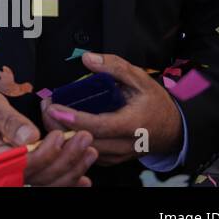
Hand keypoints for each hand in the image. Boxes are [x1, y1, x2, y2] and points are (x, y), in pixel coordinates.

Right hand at [0, 86, 94, 185]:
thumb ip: (8, 120)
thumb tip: (30, 136)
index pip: (23, 164)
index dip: (45, 154)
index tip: (60, 136)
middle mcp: (2, 171)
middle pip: (40, 176)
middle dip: (66, 160)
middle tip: (85, 139)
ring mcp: (12, 173)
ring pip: (46, 182)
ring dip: (71, 169)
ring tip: (89, 151)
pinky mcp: (21, 171)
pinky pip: (45, 181)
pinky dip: (66, 181)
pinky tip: (83, 178)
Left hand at [41, 52, 182, 165]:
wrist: (173, 128)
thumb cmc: (155, 103)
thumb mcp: (140, 78)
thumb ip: (114, 66)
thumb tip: (88, 58)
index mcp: (134, 124)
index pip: (100, 126)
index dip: (75, 119)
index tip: (54, 108)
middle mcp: (126, 144)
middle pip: (87, 142)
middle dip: (61, 127)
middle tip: (46, 107)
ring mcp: (119, 155)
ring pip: (85, 151)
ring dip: (64, 135)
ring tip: (50, 114)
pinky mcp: (113, 159)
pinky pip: (89, 155)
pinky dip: (73, 142)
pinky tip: (62, 127)